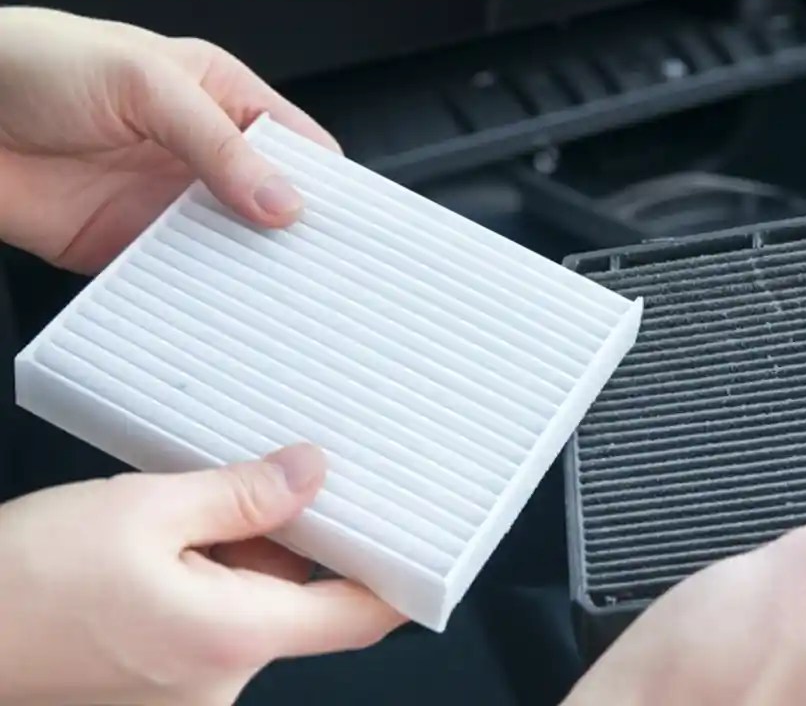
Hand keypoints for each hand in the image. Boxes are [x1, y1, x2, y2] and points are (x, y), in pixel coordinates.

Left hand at [0, 6, 337, 272]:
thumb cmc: (33, 64)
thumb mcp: (145, 83)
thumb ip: (217, 144)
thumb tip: (282, 200)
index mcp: (220, 100)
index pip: (298, 147)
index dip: (327, 184)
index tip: (348, 224)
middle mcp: (201, 156)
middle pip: (273, 207)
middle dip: (296, 238)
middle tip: (317, 267)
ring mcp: (167, 204)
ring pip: (233, 250)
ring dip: (249, 272)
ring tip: (274, 294)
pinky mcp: (130, 248)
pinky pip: (178, 281)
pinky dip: (196, 298)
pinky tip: (212, 304)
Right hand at [0, 445, 405, 705]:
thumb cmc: (27, 579)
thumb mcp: (145, 510)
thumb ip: (243, 495)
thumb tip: (313, 472)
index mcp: (236, 637)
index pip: (358, 616)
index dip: (396, 577)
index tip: (416, 537)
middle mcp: (222, 682)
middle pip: (300, 607)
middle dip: (291, 544)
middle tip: (271, 479)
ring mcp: (187, 696)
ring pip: (252, 616)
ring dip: (242, 562)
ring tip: (196, 510)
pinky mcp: (156, 694)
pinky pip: (213, 633)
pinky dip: (209, 588)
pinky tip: (167, 548)